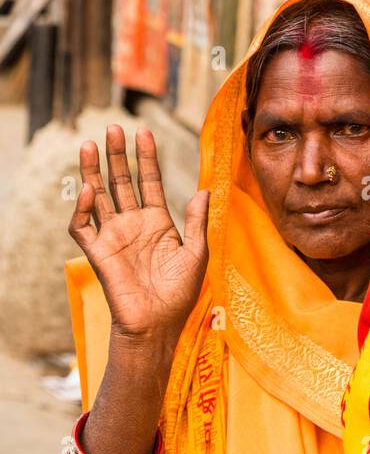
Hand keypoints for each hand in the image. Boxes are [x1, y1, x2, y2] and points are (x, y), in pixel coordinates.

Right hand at [69, 125, 208, 358]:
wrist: (159, 325)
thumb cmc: (179, 294)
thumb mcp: (196, 254)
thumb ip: (197, 222)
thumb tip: (203, 191)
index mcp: (157, 221)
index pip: (149, 181)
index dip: (146, 158)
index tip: (144, 133)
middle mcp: (133, 224)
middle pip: (121, 182)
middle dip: (117, 156)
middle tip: (114, 128)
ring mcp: (114, 236)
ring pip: (98, 196)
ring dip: (93, 171)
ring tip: (90, 144)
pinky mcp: (99, 253)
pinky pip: (84, 226)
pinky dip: (83, 209)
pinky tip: (90, 190)